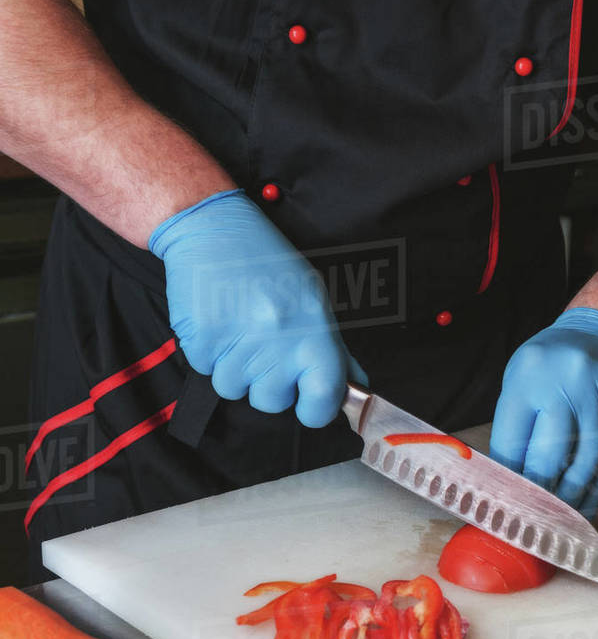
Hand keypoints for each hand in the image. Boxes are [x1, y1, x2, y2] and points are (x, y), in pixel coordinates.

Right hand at [149, 189, 365, 426]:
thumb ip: (334, 349)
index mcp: (313, 333)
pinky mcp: (201, 342)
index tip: (308, 402)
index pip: (322, 401)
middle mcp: (277, 342)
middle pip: (272, 403)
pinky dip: (210, 354)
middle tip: (264, 347)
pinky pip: (206, 371)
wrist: (212, 230)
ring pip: (234, 390)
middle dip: (267, 384)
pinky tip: (218, 321)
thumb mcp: (313, 300)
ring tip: (238, 329)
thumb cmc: (267, 264)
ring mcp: (237, 345)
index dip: (315, 409)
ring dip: (235, 369)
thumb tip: (356, 389)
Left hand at [490, 308, 597, 515]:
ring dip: (568, 499)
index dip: (507, 477)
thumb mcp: (520, 380)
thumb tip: (507, 480)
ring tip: (555, 520)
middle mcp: (570, 385)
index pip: (512, 440)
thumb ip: (513, 427)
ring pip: (584, 465)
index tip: (502, 501)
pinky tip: (581, 504)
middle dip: (537, 493)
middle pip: (550, 456)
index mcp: (530, 375)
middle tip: (528, 518)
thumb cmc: (551, 365)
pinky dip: (593, 488)